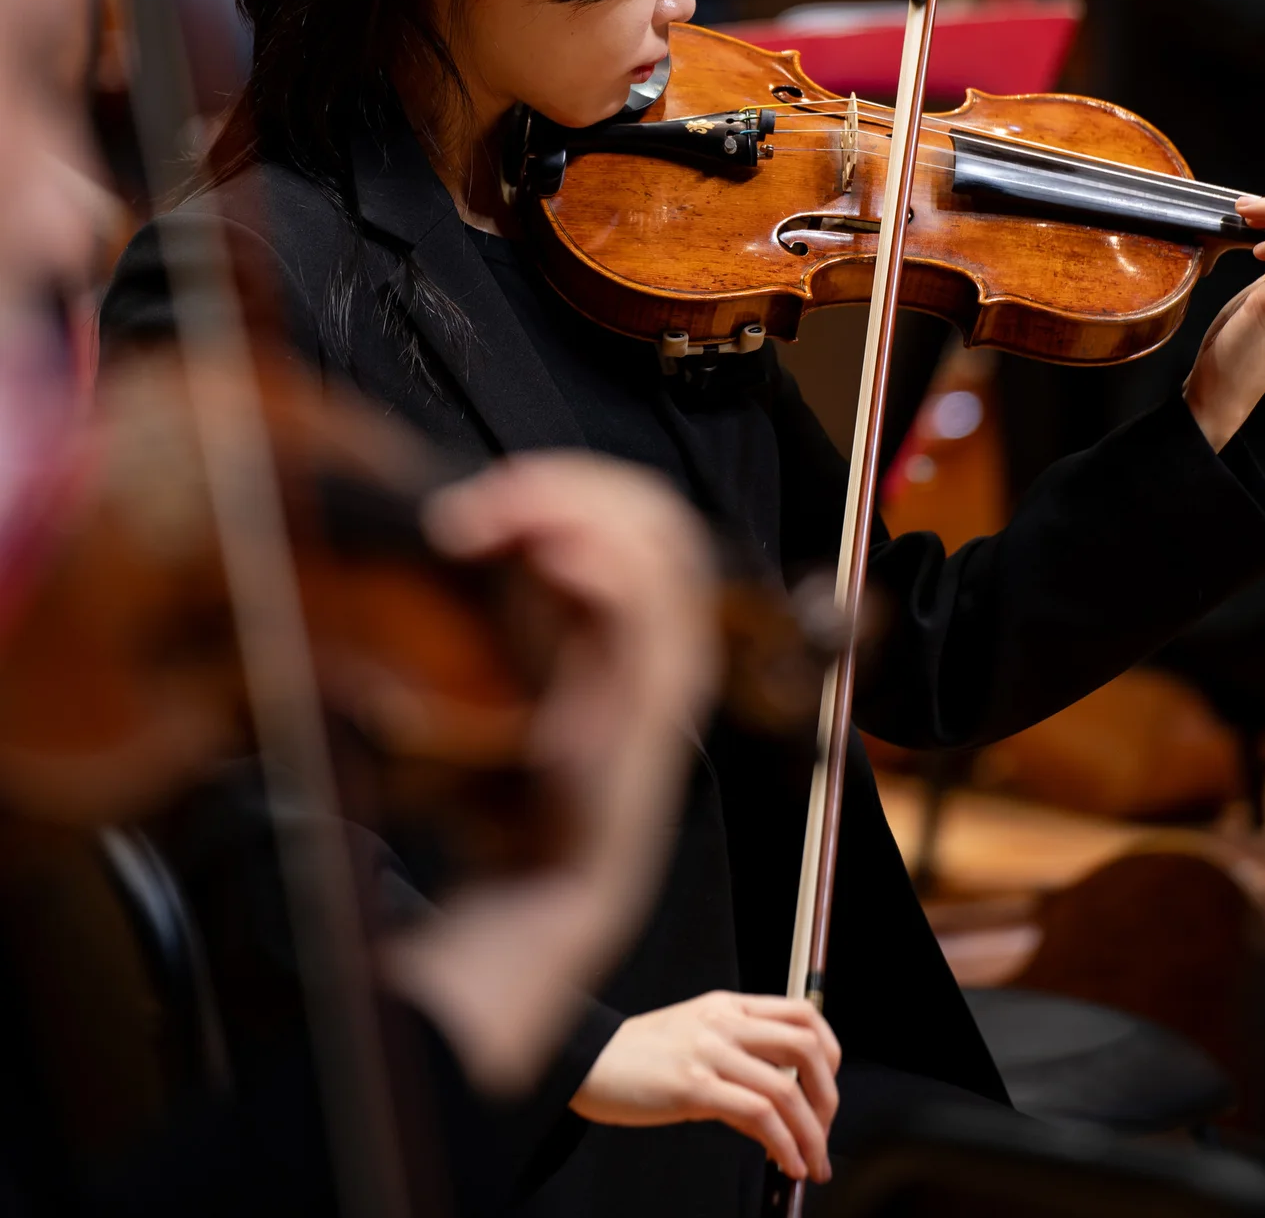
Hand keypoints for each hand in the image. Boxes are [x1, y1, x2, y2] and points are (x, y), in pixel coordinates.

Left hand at [382, 453, 717, 1091]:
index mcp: (630, 640)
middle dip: (578, 486)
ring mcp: (659, 691)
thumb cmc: (505, 815)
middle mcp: (660, 656)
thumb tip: (462, 534)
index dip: (578, 485)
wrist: (524, 917)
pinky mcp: (643, 730)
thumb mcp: (501, 693)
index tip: (495, 492)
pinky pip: (653, 629)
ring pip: (663, 559)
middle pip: (660, 525)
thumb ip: (511, 619)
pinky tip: (555, 554)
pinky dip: (610, 575)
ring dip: (583, 514)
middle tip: (493, 498)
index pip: (643, 522)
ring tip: (507, 514)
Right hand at [572, 991, 840, 1182]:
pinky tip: (785, 1162)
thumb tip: (780, 1109)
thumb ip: (739, 1059)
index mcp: (729, 1006)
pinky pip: (757, 1114)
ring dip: (811, 1135)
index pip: (803, 1014)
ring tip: (812, 1164)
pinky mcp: (693, 1087)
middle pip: (806, 1046)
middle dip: (829, 1096)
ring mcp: (710, 1052)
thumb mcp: (696, 1039)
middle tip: (825, 1132)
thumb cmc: (640, 1056)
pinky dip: (783, 1144)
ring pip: (786, 1088)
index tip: (827, 1094)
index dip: (830, 1054)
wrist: (588, 1061)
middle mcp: (725, 1022)